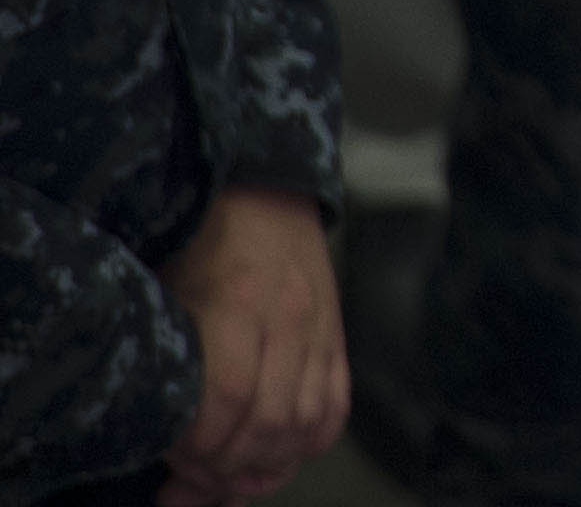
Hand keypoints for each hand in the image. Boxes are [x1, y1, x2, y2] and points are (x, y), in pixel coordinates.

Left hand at [158, 189, 343, 505]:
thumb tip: (160, 436)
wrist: (262, 188)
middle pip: (269, 423)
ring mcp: (321, 328)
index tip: (168, 458)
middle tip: (190, 477)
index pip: (228, 397)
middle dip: (225, 467)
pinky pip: (336, 407)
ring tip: (226, 473)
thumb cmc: (196, 241)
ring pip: (306, 424)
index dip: (196, 444)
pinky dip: (306, 443)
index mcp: (237, 299)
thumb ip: (166, 358)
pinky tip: (274, 453)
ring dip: (264, 464)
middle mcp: (289, 316)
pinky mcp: (337, 336)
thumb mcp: (165, 289)